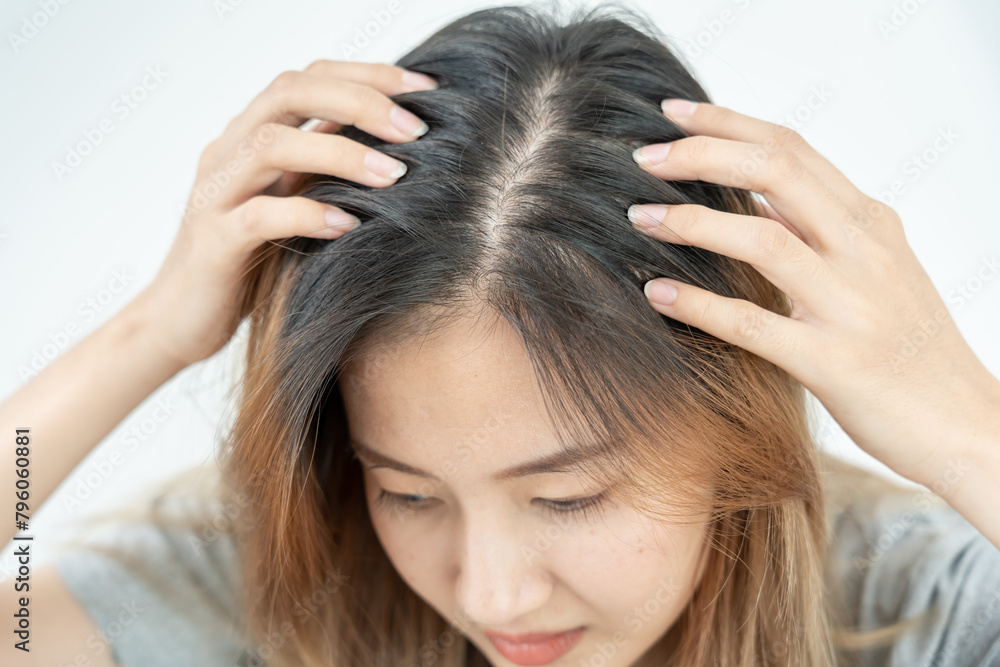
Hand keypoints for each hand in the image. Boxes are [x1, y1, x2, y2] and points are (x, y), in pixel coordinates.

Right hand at [136, 61, 436, 367]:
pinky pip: (258, 217)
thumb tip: (402, 147)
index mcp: (251, 135)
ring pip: (271, 145)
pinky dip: (307, 215)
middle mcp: (229, 152)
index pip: (308, 79)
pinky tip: (348, 225)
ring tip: (395, 174)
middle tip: (416, 129)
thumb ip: (328, 169)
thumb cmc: (252, 261)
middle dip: (359, 102)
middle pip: (288, 92)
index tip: (426, 87)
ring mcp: (216, 195)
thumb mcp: (295, 203)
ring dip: (340, 154)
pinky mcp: (213, 244)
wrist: (183, 319)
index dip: (367, 75)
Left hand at [627, 99, 999, 487]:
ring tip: (640, 218)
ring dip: (691, 222)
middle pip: (776, 170)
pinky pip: (752, 324)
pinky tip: (656, 293)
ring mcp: (851, 305)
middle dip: (702, 154)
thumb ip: (821, 232)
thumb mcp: (878, 269)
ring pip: (762, 240)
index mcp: (869, 222)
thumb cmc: (911, 346)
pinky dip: (697, 304)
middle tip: (642, 158)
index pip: (792, 148)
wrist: (964, 423)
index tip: (674, 112)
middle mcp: (864, 250)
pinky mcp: (833, 363)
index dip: (728, 123)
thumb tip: (758, 202)